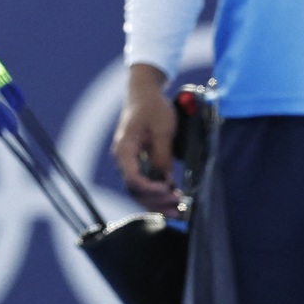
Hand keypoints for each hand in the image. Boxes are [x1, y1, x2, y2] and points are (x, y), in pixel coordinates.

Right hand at [110, 64, 181, 211]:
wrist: (144, 93)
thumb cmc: (152, 106)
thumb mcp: (162, 129)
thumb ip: (162, 155)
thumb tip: (165, 180)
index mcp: (124, 149)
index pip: (132, 179)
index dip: (150, 189)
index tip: (168, 189)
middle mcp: (124, 159)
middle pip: (136, 190)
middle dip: (157, 202)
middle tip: (179, 205)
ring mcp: (131, 162)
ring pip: (141, 191)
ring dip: (159, 202)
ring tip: (180, 209)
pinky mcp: (139, 163)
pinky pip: (146, 184)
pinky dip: (159, 194)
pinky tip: (175, 199)